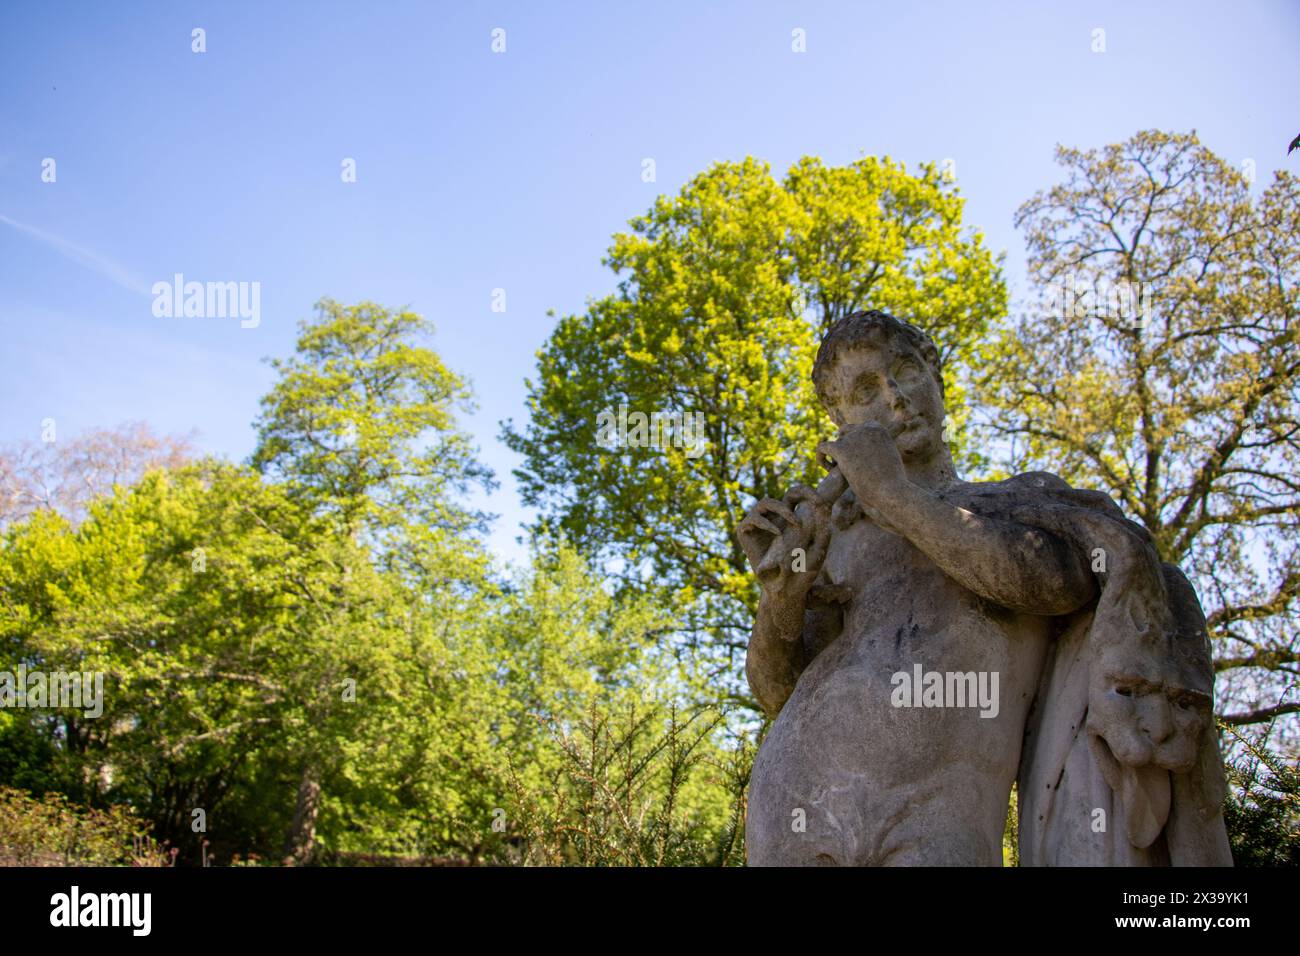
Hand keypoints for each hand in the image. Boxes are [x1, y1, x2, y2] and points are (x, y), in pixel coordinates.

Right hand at [737, 484, 830, 606]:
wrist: (783, 589)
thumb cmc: (801, 570)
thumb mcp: (816, 547)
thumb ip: (819, 527)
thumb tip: (823, 505)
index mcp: (786, 518)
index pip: (794, 495)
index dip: (806, 492)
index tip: (820, 500)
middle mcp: (771, 518)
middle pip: (781, 495)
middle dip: (799, 494)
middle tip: (813, 502)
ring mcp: (757, 524)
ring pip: (765, 502)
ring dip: (782, 509)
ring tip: (795, 522)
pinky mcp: (744, 531)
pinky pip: (754, 518)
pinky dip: (767, 523)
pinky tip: (778, 533)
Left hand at [816, 422, 910, 513]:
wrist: (891, 491)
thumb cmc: (893, 482)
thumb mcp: (889, 460)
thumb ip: (877, 451)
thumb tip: (867, 454)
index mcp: (878, 429)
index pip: (859, 428)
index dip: (855, 442)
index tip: (858, 457)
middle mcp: (865, 428)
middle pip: (845, 433)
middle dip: (845, 448)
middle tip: (850, 467)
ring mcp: (852, 437)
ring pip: (835, 443)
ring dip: (836, 457)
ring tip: (845, 474)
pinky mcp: (841, 449)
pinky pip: (822, 448)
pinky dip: (821, 457)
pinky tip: (827, 469)